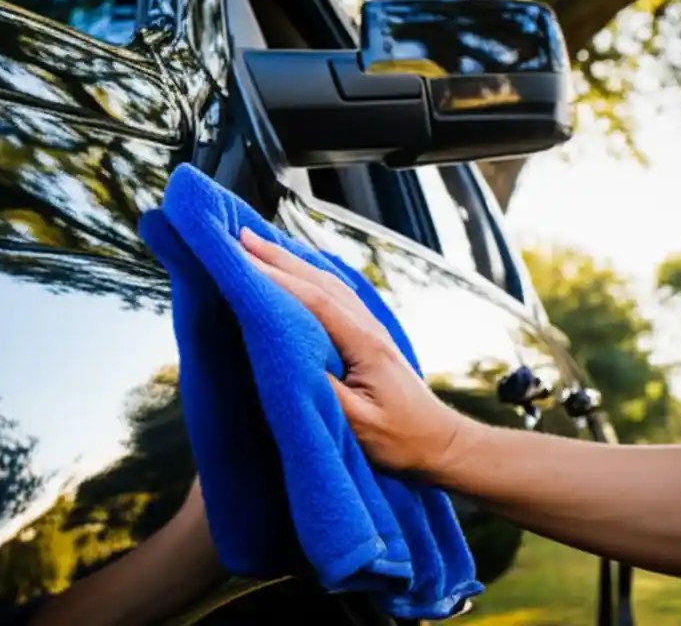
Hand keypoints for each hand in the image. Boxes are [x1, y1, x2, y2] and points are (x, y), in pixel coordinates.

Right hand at [240, 228, 478, 476]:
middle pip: (319, 281)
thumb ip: (323, 390)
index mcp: (364, 344)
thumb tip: (288, 358)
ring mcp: (370, 329)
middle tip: (240, 237)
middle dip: (277, 257)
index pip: (314, 301)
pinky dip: (309, 275)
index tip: (242, 260)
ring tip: (259, 245)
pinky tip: (297, 270)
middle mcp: (368, 327)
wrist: (440, 443)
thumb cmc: (400, 440)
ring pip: (328, 283)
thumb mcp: (358, 424)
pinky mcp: (368, 337)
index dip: (276, 278)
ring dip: (292, 261)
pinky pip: (334, 295)